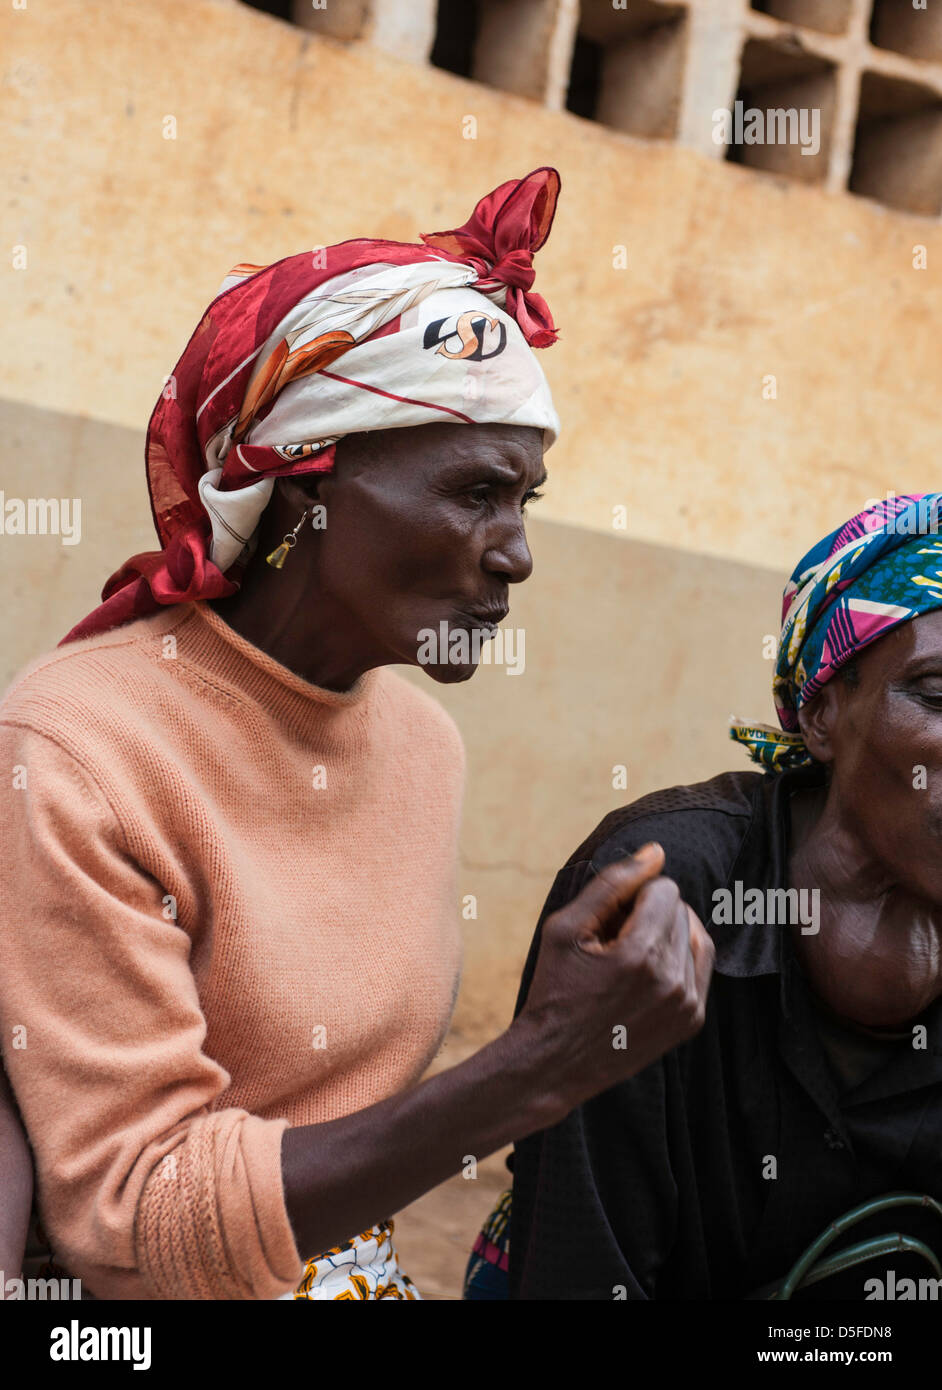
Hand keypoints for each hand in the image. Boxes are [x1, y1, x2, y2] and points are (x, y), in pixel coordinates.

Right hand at [514, 844, 714, 1113]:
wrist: (556, 1061)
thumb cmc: (554, 988)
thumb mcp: (566, 928)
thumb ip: (612, 884)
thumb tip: (657, 851)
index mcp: (639, 955)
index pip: (664, 889)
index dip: (633, 895)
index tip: (608, 920)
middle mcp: (671, 981)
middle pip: (680, 910)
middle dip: (648, 913)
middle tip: (613, 941)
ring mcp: (686, 1005)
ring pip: (693, 934)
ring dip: (665, 933)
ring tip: (630, 954)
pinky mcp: (691, 1020)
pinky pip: (701, 963)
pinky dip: (678, 954)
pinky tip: (648, 968)